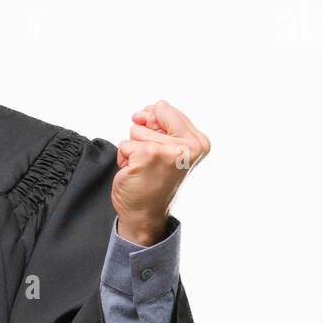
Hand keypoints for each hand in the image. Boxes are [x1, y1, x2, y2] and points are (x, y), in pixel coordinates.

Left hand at [113, 100, 209, 245]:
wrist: (145, 214)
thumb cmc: (154, 181)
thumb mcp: (168, 147)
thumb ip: (160, 124)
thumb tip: (140, 114)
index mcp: (199, 142)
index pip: (165, 108)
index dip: (153, 122)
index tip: (158, 146)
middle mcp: (189, 146)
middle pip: (149, 117)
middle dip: (143, 136)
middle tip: (151, 160)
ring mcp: (169, 150)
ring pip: (136, 130)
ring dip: (133, 149)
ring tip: (143, 167)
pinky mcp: (149, 156)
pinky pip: (124, 144)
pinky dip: (124, 158)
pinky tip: (135, 172)